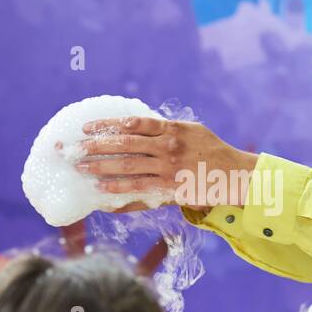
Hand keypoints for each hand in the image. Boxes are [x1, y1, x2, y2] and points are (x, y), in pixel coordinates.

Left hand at [73, 115, 257, 209]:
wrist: (235, 174)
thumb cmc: (212, 152)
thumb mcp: (192, 131)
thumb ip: (166, 129)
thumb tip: (139, 128)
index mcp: (171, 129)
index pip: (133, 123)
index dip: (107, 124)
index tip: (87, 128)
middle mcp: (168, 146)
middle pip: (125, 143)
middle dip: (97, 145)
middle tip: (76, 149)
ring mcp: (168, 168)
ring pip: (128, 166)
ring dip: (102, 166)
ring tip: (82, 168)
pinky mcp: (170, 188)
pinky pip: (138, 188)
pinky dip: (118, 188)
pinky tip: (102, 188)